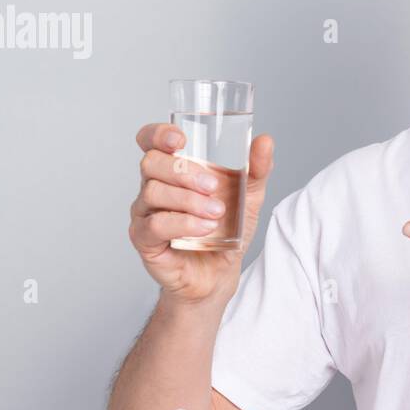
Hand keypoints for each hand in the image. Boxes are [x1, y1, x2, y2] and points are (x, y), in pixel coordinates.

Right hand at [129, 123, 274, 304]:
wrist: (219, 275)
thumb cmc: (226, 231)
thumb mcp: (248, 197)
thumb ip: (256, 169)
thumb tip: (265, 141)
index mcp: (173, 170)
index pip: (150, 141)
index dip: (158, 134)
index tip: (180, 140)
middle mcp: (153, 187)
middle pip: (151, 162)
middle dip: (184, 171)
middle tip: (213, 186)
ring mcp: (145, 213)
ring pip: (153, 192)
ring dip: (189, 200)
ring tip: (217, 213)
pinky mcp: (144, 239)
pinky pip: (155, 224)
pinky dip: (183, 223)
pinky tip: (205, 228)